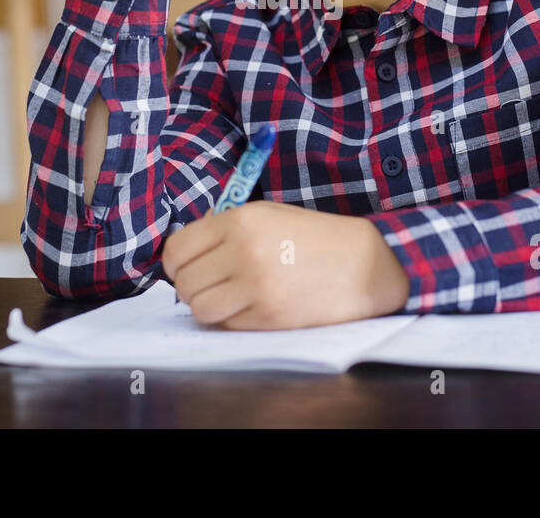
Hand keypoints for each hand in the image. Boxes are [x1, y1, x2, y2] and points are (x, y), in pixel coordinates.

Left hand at [162, 202, 410, 329]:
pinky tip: (252, 306)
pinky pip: (227, 324)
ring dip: (207, 306)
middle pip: (184, 282)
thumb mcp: (269, 214)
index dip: (174, 263)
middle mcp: (243, 252)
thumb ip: (225, 226)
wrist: (365, 263)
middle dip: (190, 287)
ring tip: (227, 298)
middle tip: (210, 284)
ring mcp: (255, 287)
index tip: (183, 268)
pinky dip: (231, 319)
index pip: (177, 249)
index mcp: (240, 220)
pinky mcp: (268, 316)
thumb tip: (184, 251)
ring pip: (199, 308)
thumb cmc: (315, 237)